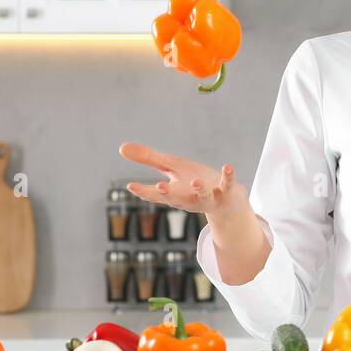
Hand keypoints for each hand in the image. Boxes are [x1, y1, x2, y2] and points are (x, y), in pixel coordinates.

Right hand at [118, 141, 247, 217]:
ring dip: (200, 190)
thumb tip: (121, 147)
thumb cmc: (195, 184)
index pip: (156, 195)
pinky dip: (229, 177)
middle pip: (177, 199)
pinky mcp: (228, 193)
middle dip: (169, 194)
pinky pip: (229, 185)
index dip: (144, 191)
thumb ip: (149, 159)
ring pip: (204, 197)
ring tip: (196, 181)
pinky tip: (227, 166)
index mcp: (175, 194)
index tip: (131, 185)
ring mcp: (210, 198)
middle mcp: (190, 200)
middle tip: (160, 186)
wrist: (227, 203)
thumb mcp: (172, 169)